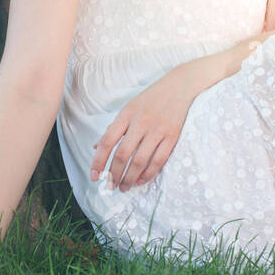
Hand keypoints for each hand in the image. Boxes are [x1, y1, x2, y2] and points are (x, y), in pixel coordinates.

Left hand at [91, 61, 202, 191]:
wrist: (179, 87)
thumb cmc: (151, 99)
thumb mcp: (128, 108)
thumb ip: (114, 128)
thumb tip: (97, 147)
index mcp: (126, 115)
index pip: (108, 141)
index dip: (99, 161)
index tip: (95, 176)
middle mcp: (141, 122)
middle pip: (123, 154)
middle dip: (114, 174)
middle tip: (111, 187)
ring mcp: (157, 130)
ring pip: (140, 161)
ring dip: (130, 178)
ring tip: (124, 187)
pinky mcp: (172, 137)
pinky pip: (158, 160)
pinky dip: (148, 174)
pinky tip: (141, 180)